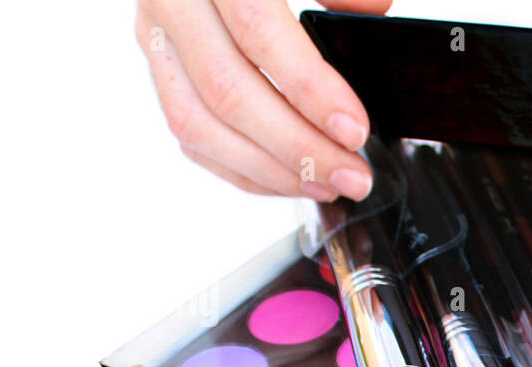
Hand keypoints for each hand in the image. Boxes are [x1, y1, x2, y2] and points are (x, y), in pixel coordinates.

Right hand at [136, 0, 392, 199]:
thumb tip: (376, 7)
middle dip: (299, 149)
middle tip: (353, 175)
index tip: (354, 130)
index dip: (309, 90)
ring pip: (198, 124)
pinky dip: (241, 168)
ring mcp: (155, 34)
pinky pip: (189, 134)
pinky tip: (289, 179)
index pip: (258, 33)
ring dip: (270, 170)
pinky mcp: (157, 64)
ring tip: (327, 185)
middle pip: (228, 92)